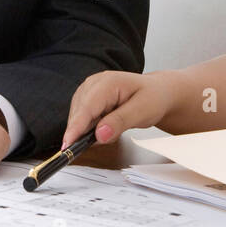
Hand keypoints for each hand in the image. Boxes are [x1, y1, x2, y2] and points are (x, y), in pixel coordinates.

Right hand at [63, 70, 177, 146]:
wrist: (157, 92)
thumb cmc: (152, 98)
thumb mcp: (142, 111)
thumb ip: (120, 122)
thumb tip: (100, 134)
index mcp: (107, 82)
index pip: (87, 107)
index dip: (76, 127)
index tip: (68, 144)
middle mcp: (94, 83)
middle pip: (78, 113)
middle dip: (82, 132)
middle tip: (100, 143)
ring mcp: (89, 90)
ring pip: (78, 117)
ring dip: (87, 130)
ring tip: (112, 131)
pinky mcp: (88, 99)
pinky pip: (82, 117)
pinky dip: (89, 127)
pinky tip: (105, 129)